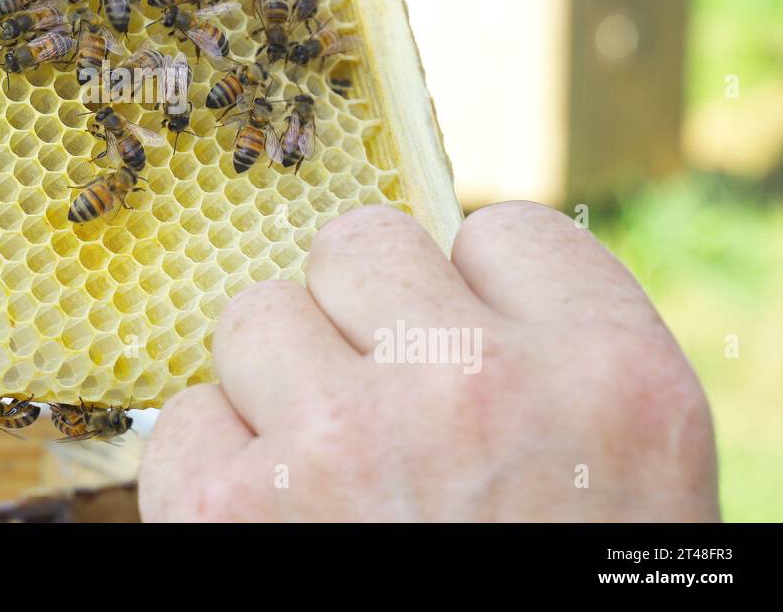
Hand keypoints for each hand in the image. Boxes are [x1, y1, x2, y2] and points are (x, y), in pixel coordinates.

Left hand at [139, 203, 718, 520]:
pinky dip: (215, 465)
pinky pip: (186, 415)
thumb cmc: (562, 588)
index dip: (479, 291)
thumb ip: (549, 366)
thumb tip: (446, 278)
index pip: (505, 230)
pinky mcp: (225, 510)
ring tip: (331, 477)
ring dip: (281, 385)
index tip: (473, 344)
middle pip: (361, 244)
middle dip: (364, 316)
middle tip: (388, 404)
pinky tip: (274, 527)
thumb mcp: (620, 481)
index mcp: (606, 376)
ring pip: (256, 313)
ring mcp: (341, 440)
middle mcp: (473, 385)